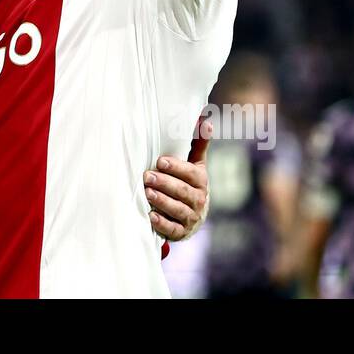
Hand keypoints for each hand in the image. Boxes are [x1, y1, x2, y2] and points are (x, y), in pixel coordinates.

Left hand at [146, 116, 211, 241]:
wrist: (193, 216)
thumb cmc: (189, 183)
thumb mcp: (196, 165)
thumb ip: (199, 144)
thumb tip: (206, 120)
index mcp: (201, 181)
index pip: (191, 173)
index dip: (177, 167)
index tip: (160, 161)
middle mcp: (199, 200)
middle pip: (182, 191)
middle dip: (165, 183)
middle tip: (147, 176)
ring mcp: (191, 218)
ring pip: (178, 210)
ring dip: (162, 201)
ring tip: (147, 193)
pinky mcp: (182, 232)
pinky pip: (173, 229)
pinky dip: (162, 223)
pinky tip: (150, 216)